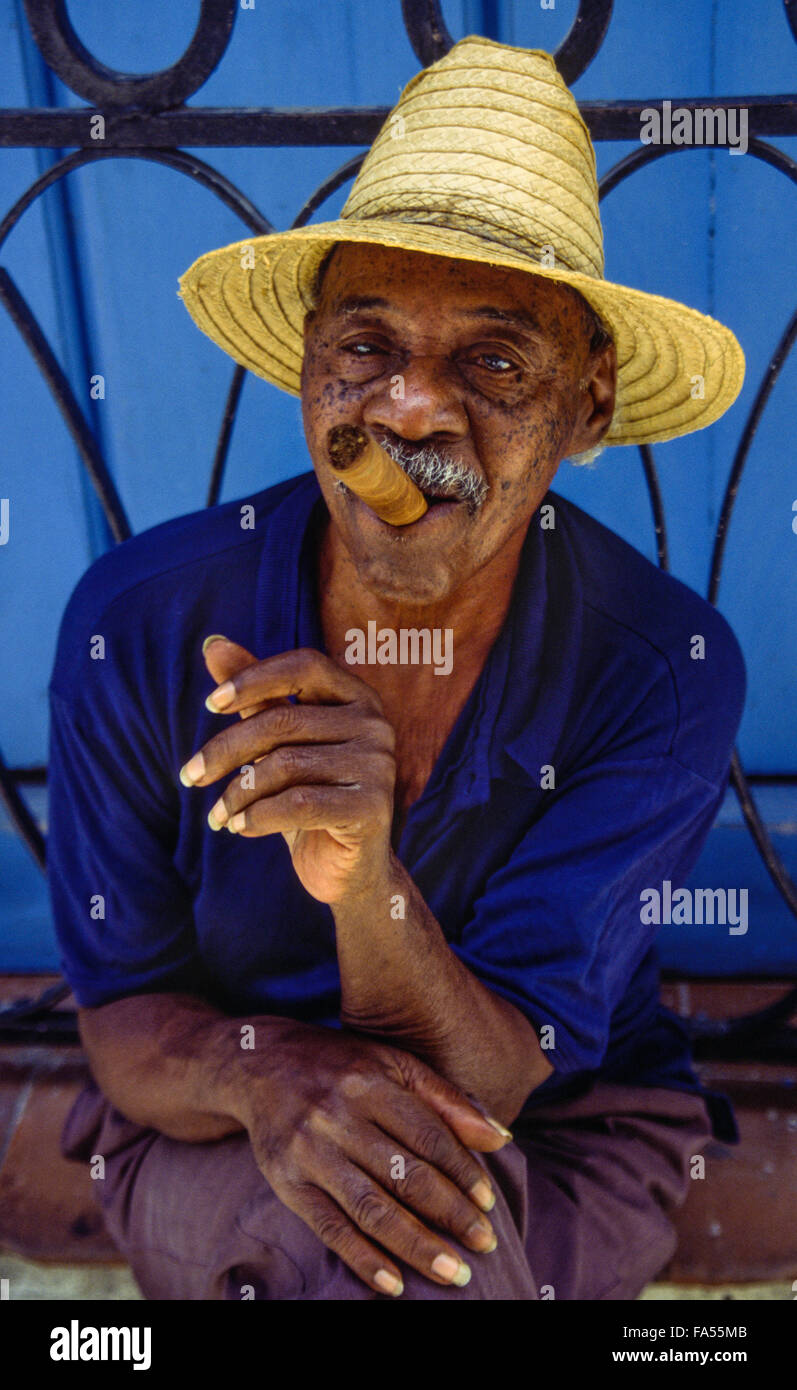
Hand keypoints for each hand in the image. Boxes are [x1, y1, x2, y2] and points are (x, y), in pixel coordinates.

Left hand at [180, 638, 395, 903]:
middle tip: (188, 776)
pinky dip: (257, 817)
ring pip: (285, 766)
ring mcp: (380, 766)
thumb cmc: (310, 799)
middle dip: (225, 750)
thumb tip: (212, 643)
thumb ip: (256, 695)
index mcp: (357, 697)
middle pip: (283, 722)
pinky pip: (297, 804)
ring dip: (237, 793)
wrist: (348, 870)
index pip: (304, 665)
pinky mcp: (373, 808)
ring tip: (218, 815)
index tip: (210, 704)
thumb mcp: (280, 745)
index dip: (255, 677)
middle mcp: (375, 725)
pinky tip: (238, 828)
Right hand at [232, 1018, 510, 1295]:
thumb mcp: (393, 1063)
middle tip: (484, 1246)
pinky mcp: (286, 1182)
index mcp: (370, 1083)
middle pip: (404, 1175)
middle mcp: (338, 1116)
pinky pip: (330, 1228)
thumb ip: (446, 1099)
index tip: (488, 1204)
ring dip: (416, 1246)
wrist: (260, 1064)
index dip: (462, 1171)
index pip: (427, 1135)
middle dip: (450, 1215)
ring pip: (371, 1208)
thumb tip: (501, 1137)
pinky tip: (394, 1284)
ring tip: (453, 1273)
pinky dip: (363, 1259)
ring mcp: (310, 1152)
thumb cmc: (342, 1065)